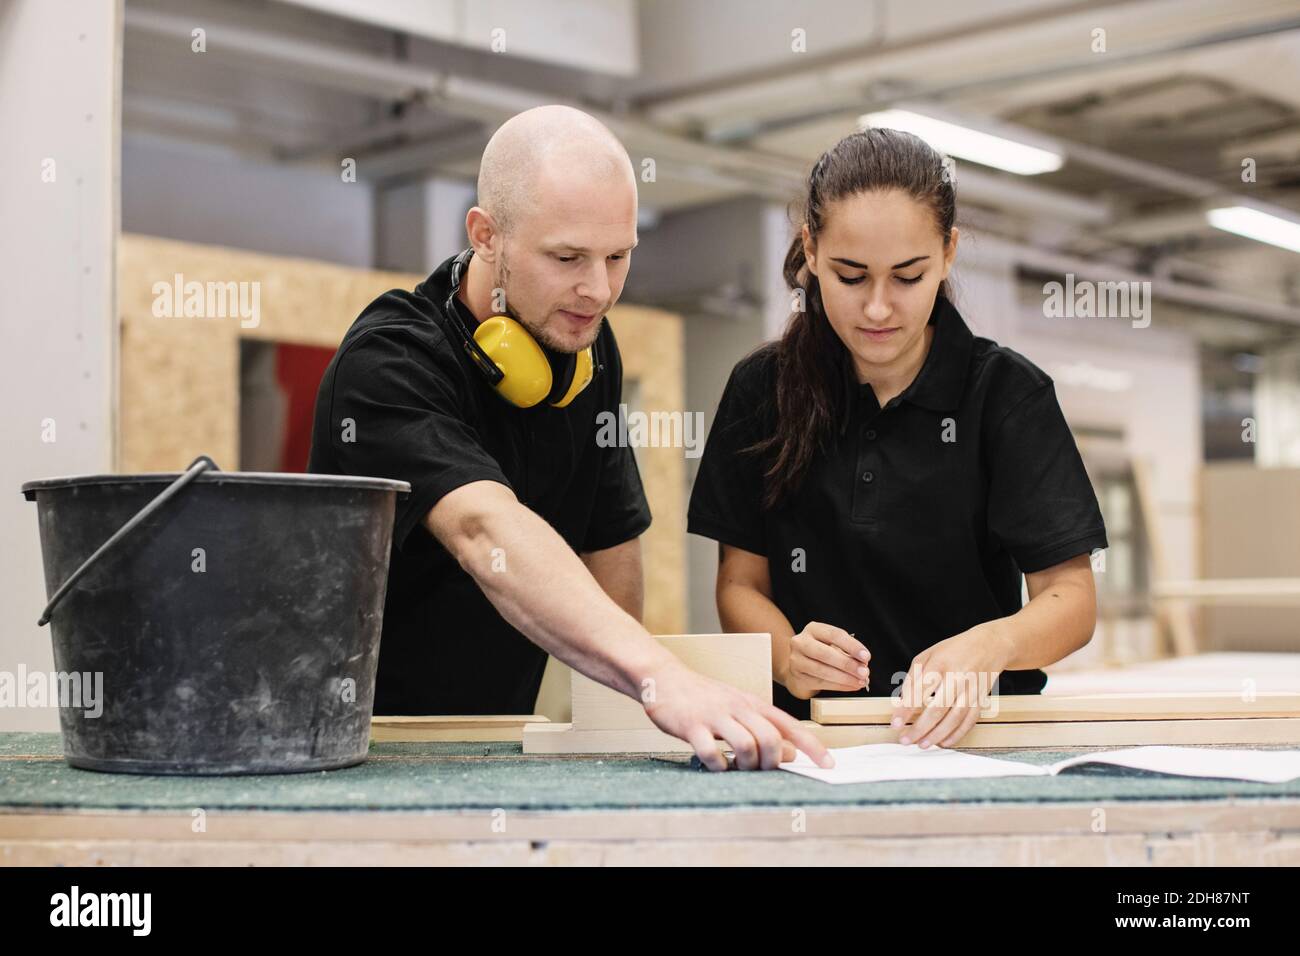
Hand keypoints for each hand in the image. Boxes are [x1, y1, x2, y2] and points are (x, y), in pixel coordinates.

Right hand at [643, 661, 834, 770]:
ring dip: (746, 765)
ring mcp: (715, 716)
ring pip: (745, 746)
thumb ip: (763, 728)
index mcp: (753, 704)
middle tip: (760, 769)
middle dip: (771, 762)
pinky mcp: (692, 726)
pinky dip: (718, 766)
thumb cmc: (706, 698)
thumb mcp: (739, 708)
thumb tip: (789, 753)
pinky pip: (711, 753)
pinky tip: (716, 765)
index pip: (790, 726)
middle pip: (770, 739)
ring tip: (737, 767)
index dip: (812, 746)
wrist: (666, 678)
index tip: (829, 764)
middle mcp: (738, 708)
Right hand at [784, 622, 870, 699]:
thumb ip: (846, 651)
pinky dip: (839, 686)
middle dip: (848, 664)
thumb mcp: (832, 644)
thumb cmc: (821, 652)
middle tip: (864, 672)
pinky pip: (821, 683)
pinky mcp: (798, 677)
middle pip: (825, 654)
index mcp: (813, 629)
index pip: (834, 635)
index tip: (866, 656)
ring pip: (822, 671)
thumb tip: (863, 664)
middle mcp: (801, 643)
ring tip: (860, 681)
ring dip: (845, 678)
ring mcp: (796, 661)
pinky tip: (851, 686)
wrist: (799, 664)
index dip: (852, 646)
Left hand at [891, 622, 1014, 749]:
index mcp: (940, 663)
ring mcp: (971, 689)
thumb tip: (902, 702)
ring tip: (922, 745)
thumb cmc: (954, 650)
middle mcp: (957, 677)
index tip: (895, 723)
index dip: (906, 709)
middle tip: (906, 740)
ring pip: (954, 718)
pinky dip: (957, 734)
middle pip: (937, 708)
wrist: (990, 644)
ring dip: (937, 735)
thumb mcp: (929, 654)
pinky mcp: (982, 698)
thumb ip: (914, 677)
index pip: (919, 690)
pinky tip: (944, 742)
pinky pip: (970, 721)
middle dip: (920, 728)